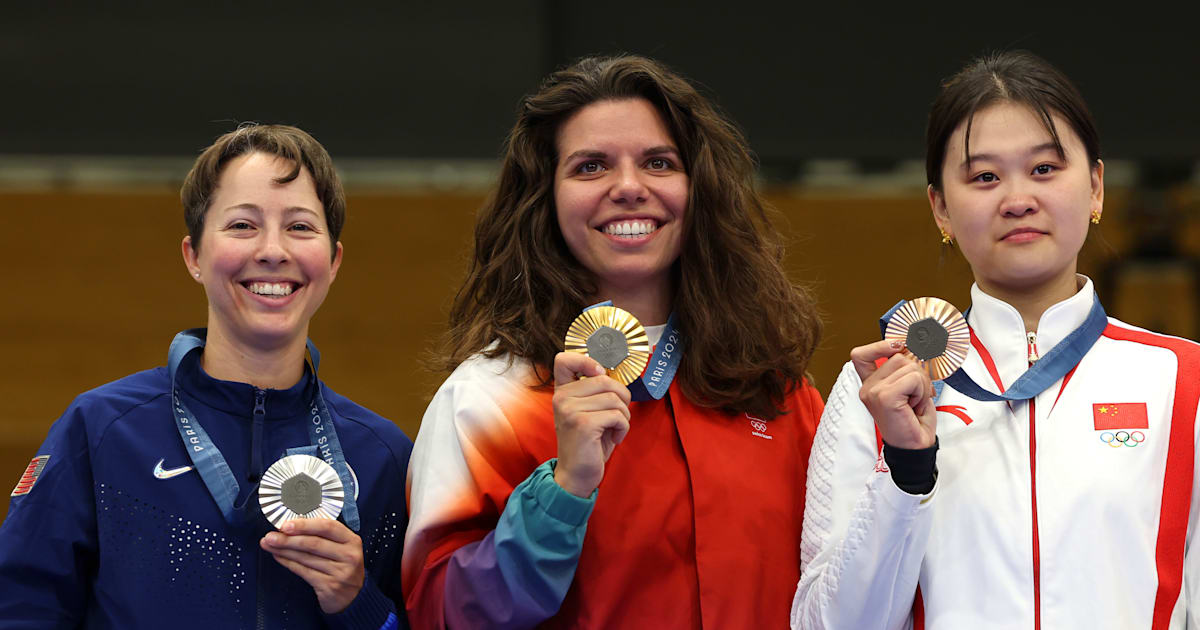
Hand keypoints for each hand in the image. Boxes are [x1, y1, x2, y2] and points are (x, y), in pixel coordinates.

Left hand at [260, 518, 364, 613]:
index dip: (305, 525)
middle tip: (271, 536)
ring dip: (284, 550)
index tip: (286, 524)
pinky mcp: (329, 586)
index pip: (327, 527)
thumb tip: (294, 525)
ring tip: (270, 545)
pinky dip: (289, 563)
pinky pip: (304, 571)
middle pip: (314, 543)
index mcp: (352, 540)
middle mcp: (349, 555)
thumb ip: (324, 536)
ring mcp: (340, 572)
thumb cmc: (343, 567)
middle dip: (288, 539)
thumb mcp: (342, 548)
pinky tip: (279, 557)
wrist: (353, 596)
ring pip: (306, 557)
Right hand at [551, 351, 631, 497]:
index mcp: (562, 392)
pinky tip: (615, 438)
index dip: (587, 361)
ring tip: (615, 429)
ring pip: (614, 398)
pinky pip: (617, 415)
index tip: (599, 376)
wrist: (577, 475)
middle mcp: (561, 398)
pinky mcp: (582, 423)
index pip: (564, 359)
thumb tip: (613, 373)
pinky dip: (623, 427)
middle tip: (618, 416)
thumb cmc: (589, 443)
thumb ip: (596, 391)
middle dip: (621, 398)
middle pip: (605, 380)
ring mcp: (570, 410)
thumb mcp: (590, 411)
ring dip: (624, 415)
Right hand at [851, 340, 936, 448]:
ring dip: (921, 383)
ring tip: (915, 401)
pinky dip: (921, 390)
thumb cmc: (914, 421)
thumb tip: (914, 347)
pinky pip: (912, 378)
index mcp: (870, 384)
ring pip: (908, 365)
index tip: (900, 346)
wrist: (916, 448)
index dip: (880, 345)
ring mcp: (873, 392)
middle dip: (917, 372)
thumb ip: (905, 368)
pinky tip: (914, 405)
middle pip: (897, 356)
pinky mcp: (884, 397)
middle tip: (917, 393)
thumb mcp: (910, 388)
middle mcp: (867, 387)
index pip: (861, 354)